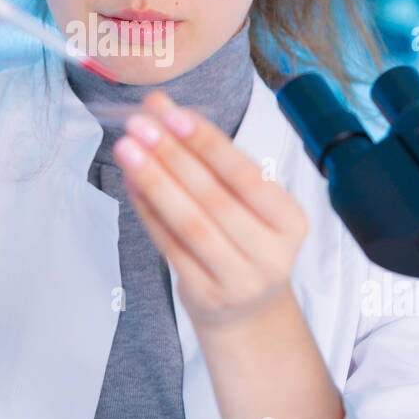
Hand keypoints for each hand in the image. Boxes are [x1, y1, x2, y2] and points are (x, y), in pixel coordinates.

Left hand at [112, 90, 309, 331]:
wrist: (247, 310)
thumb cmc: (244, 237)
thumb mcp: (246, 200)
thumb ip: (208, 155)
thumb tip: (161, 108)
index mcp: (291, 221)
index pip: (248, 176)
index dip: (209, 144)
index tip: (173, 115)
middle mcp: (272, 254)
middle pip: (215, 198)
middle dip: (172, 157)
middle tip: (138, 126)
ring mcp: (240, 281)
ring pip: (190, 224)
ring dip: (154, 182)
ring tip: (127, 150)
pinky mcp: (206, 296)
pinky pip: (171, 248)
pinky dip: (148, 213)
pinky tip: (132, 185)